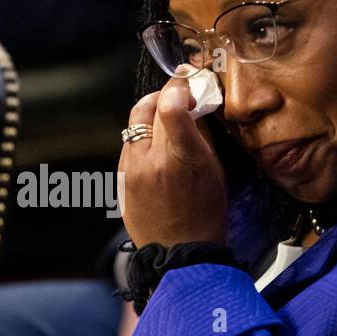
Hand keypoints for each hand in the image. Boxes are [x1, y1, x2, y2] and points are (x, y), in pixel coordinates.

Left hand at [119, 77, 226, 247]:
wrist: (178, 254)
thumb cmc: (206, 213)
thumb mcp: (215, 170)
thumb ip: (200, 133)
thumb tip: (192, 102)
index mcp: (182, 158)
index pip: (170, 105)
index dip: (179, 86)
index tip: (188, 82)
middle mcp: (151, 161)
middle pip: (149, 106)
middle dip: (165, 95)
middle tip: (179, 97)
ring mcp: (131, 170)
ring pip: (134, 122)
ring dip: (151, 114)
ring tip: (167, 122)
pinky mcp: (120, 178)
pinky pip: (129, 144)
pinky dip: (143, 138)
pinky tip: (156, 149)